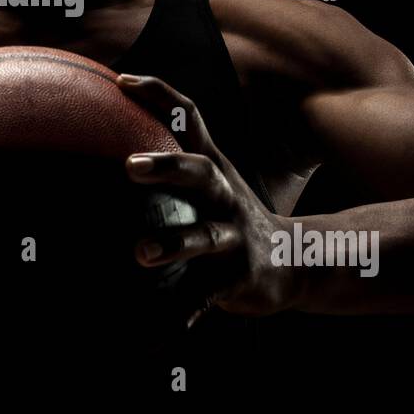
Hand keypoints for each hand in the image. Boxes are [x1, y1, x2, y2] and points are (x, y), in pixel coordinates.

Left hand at [117, 72, 292, 325]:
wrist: (295, 261)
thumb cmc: (230, 214)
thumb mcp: (210, 178)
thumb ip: (172, 153)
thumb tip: (118, 115)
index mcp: (213, 167)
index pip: (189, 119)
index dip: (159, 95)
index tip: (122, 82)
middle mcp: (224, 195)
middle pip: (200, 172)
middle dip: (166, 167)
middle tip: (128, 166)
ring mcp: (234, 237)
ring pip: (203, 237)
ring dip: (172, 243)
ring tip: (140, 253)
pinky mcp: (238, 277)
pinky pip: (208, 296)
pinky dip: (185, 312)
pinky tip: (162, 331)